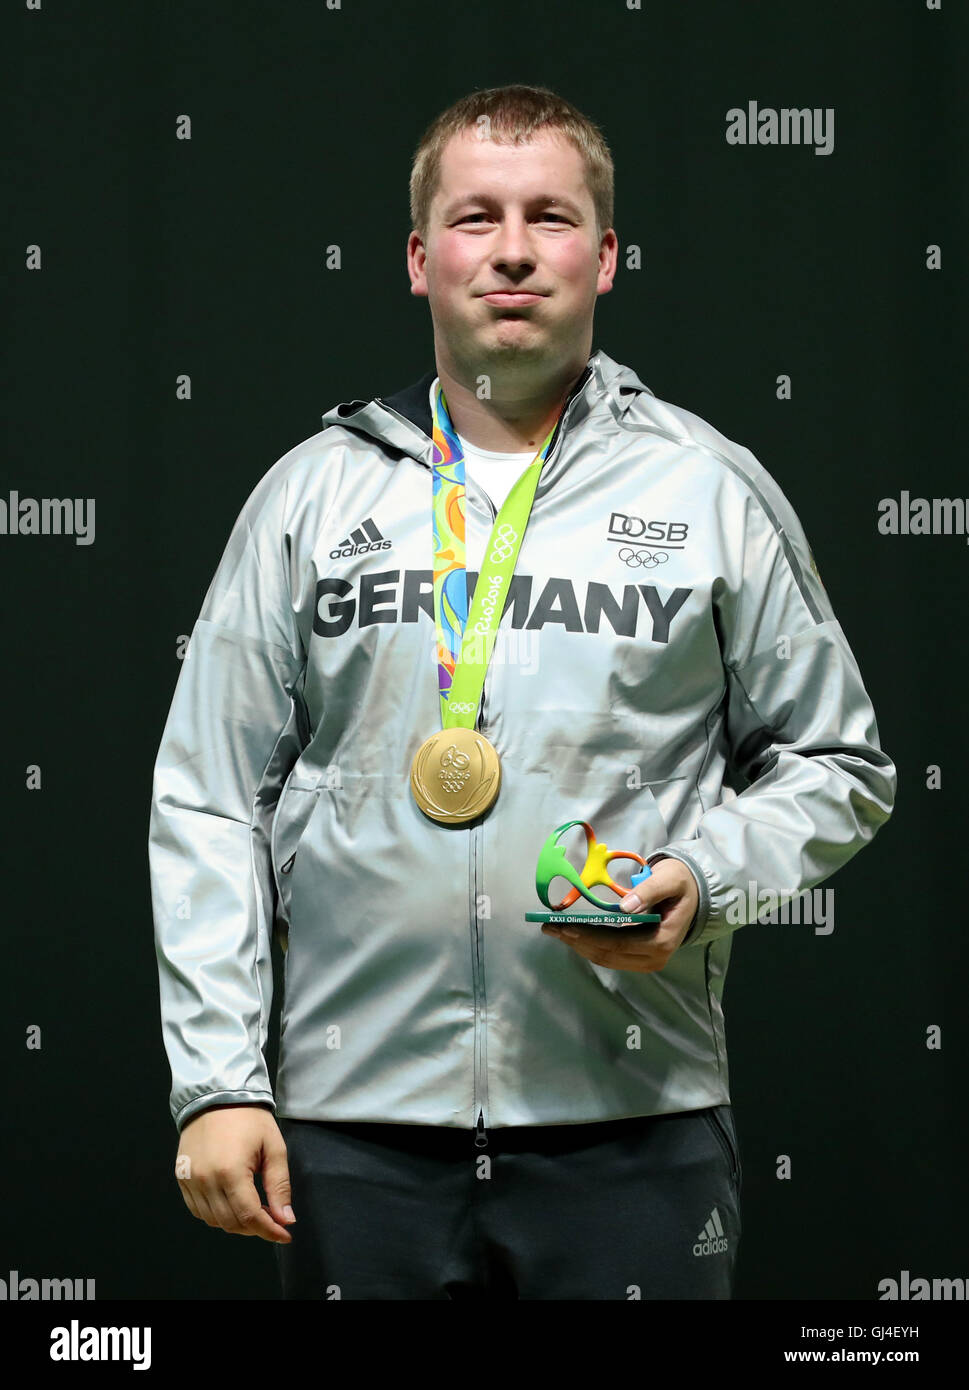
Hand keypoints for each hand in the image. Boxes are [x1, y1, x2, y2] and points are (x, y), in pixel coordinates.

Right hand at [175, 1104, 294, 1242]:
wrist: (217, 1094)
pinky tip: (231, 1203)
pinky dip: (215, 1214)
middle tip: (273, 1218)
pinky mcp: (182, 1177)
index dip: (269, 1231)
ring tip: (254, 1209)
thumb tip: (286, 1219)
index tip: (285, 1235)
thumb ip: (279, 1185)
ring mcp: (190, 1179)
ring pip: (213, 1220)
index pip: (250, 1217)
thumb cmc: (248, 1117)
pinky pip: (198, 1210)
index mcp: (231, 1172)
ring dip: (236, 1222)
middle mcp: (206, 1180)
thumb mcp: (274, 1147)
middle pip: (231, 1223)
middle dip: (255, 1227)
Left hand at [540, 856, 698, 972]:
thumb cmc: (680, 883)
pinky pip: (610, 955)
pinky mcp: (639, 957)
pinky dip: (589, 945)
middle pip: (607, 954)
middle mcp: (654, 958)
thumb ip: (649, 891)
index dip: (588, 936)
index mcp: (662, 941)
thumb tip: (626, 906)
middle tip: (550, 927)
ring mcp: (646, 960)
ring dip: (579, 945)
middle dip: (576, 941)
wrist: (693, 893)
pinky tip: (572, 934)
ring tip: (555, 930)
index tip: (564, 926)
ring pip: (605, 958)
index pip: (617, 943)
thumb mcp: (669, 879)